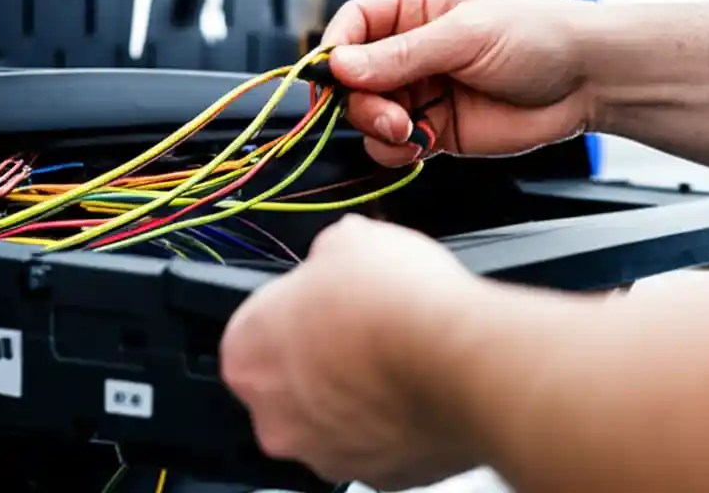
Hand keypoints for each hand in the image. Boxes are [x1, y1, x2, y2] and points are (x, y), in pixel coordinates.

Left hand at [220, 214, 486, 489]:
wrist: (461, 358)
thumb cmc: (396, 304)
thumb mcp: (348, 239)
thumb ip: (327, 256)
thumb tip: (339, 253)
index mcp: (247, 356)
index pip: (255, 330)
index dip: (295, 309)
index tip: (324, 299)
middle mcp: (275, 418)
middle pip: (290, 384)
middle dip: (323, 359)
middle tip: (366, 327)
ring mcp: (326, 455)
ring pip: (335, 419)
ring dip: (359, 393)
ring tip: (402, 356)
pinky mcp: (380, 477)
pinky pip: (381, 445)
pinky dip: (397, 421)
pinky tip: (423, 387)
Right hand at [322, 0, 598, 165]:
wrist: (586, 80)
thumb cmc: (536, 34)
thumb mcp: (465, 34)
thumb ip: (402, 54)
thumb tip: (341, 65)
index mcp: (412, 7)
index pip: (351, 26)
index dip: (335, 52)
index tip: (332, 78)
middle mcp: (409, 49)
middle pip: (352, 79)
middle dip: (361, 100)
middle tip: (390, 115)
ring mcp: (420, 91)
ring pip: (367, 115)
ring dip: (378, 128)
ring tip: (411, 131)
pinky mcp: (435, 129)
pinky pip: (393, 145)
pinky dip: (396, 151)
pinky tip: (421, 145)